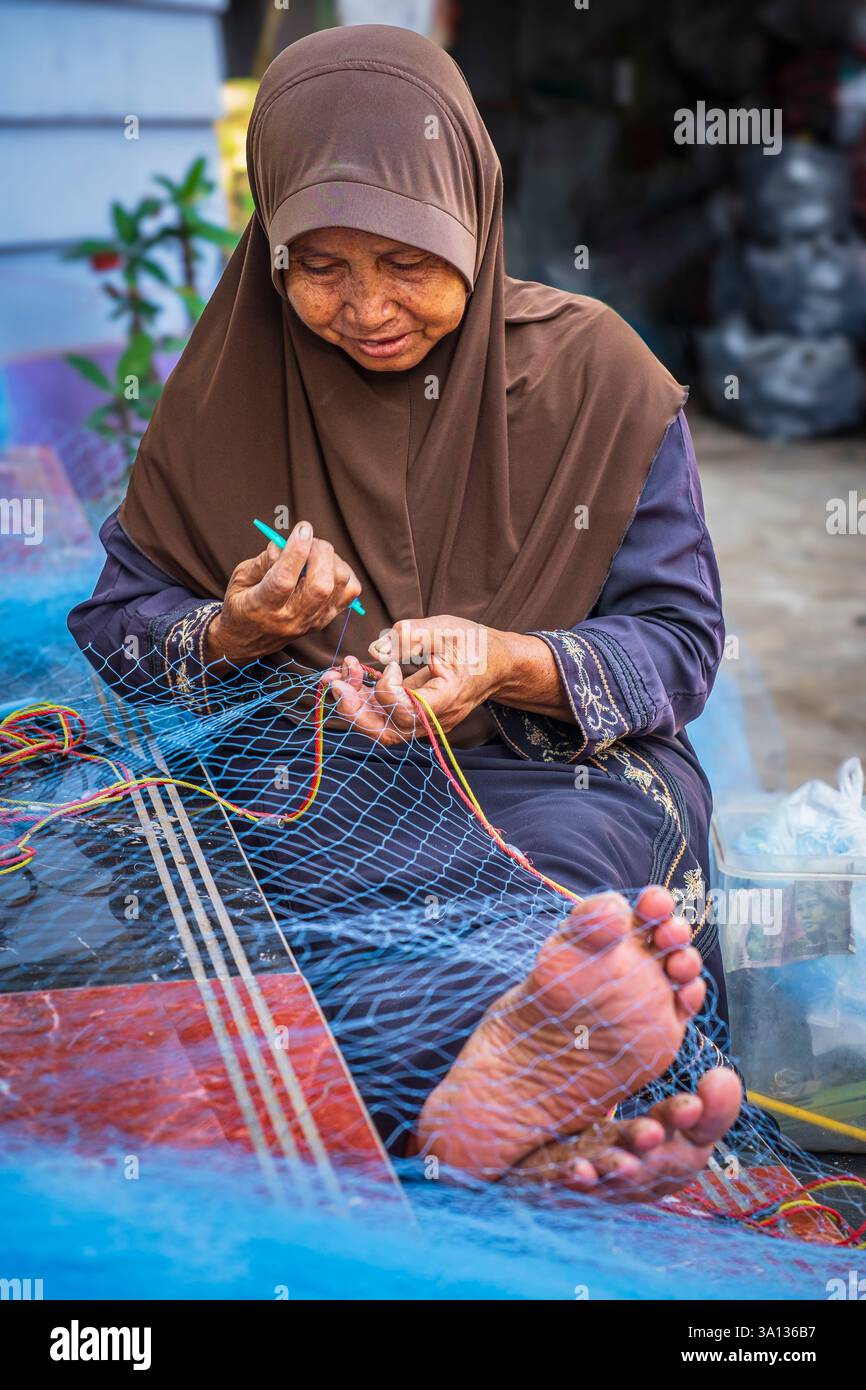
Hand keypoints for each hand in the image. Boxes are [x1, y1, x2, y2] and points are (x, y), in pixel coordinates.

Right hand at [206, 520, 360, 665]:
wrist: (248, 640)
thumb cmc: (242, 603)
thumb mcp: (241, 578)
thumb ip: (264, 560)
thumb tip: (287, 543)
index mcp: (262, 607)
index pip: (284, 580)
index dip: (296, 551)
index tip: (302, 529)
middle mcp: (291, 618)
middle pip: (321, 585)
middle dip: (320, 553)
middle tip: (309, 540)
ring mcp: (312, 621)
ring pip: (340, 586)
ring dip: (333, 560)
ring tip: (316, 554)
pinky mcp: (325, 619)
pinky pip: (350, 592)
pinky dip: (344, 572)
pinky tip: (327, 567)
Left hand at [323, 615, 510, 745]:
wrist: (495, 664)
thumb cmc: (474, 644)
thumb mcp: (446, 629)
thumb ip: (412, 635)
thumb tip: (375, 649)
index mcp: (448, 699)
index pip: (409, 712)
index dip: (388, 691)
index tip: (389, 664)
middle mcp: (435, 720)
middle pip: (388, 732)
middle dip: (355, 709)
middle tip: (335, 681)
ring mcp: (425, 723)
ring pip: (382, 727)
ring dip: (355, 704)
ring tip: (337, 676)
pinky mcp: (415, 718)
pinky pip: (385, 717)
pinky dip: (365, 700)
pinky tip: (351, 677)